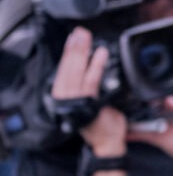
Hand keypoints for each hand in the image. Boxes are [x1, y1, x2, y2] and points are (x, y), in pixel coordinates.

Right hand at [51, 27, 126, 157]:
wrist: (107, 143)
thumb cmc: (100, 122)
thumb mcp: (89, 101)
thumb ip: (86, 85)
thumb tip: (90, 65)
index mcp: (64, 98)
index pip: (63, 71)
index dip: (67, 53)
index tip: (72, 38)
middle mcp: (66, 100)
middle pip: (67, 69)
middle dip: (73, 48)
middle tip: (79, 32)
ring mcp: (75, 103)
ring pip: (76, 73)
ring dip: (81, 53)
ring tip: (86, 38)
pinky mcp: (88, 105)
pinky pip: (91, 82)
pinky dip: (96, 67)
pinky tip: (100, 54)